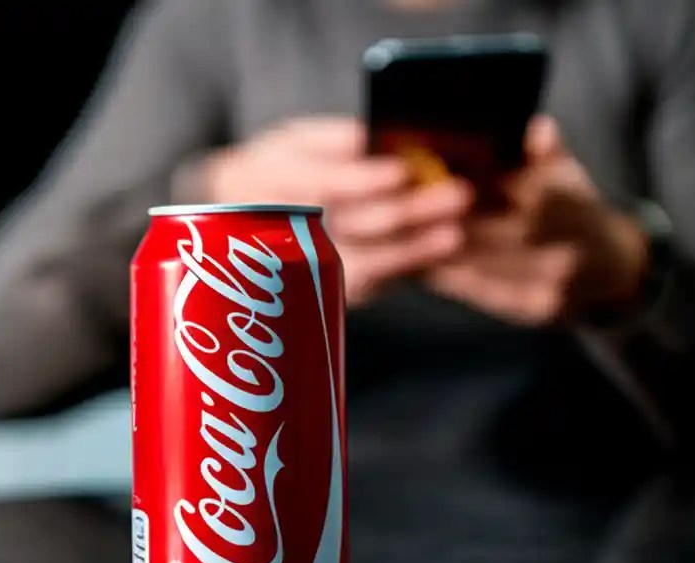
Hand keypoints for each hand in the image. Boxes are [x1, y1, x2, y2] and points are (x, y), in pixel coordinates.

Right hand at [202, 117, 472, 307]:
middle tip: (458, 194)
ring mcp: (309, 271)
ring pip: (367, 265)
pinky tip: (442, 253)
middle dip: (410, 212)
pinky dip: (410, 270)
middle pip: (355, 225)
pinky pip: (375, 284)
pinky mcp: (329, 292)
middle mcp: (287, 233)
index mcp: (269, 185)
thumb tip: (371, 137)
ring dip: (416, 251)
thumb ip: (331, 140)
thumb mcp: (290, 142)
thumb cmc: (274, 174)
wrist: (236, 229)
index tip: (403, 169)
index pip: (322, 184)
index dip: (364, 180)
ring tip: (455, 234)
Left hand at [424, 116, 649, 325]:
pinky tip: (422, 267)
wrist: (613, 268)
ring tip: (406, 240)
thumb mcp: (567, 173)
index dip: (482, 197)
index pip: (525, 201)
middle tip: (411, 214)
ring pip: (488, 271)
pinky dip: (451, 280)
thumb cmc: (575, 209)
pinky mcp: (535, 310)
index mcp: (574, 209)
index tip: (440, 186)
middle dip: (455, 227)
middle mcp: (567, 251)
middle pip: (502, 239)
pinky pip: (485, 296)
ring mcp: (553, 286)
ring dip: (444, 257)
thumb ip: (546, 150)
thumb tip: (535, 127)